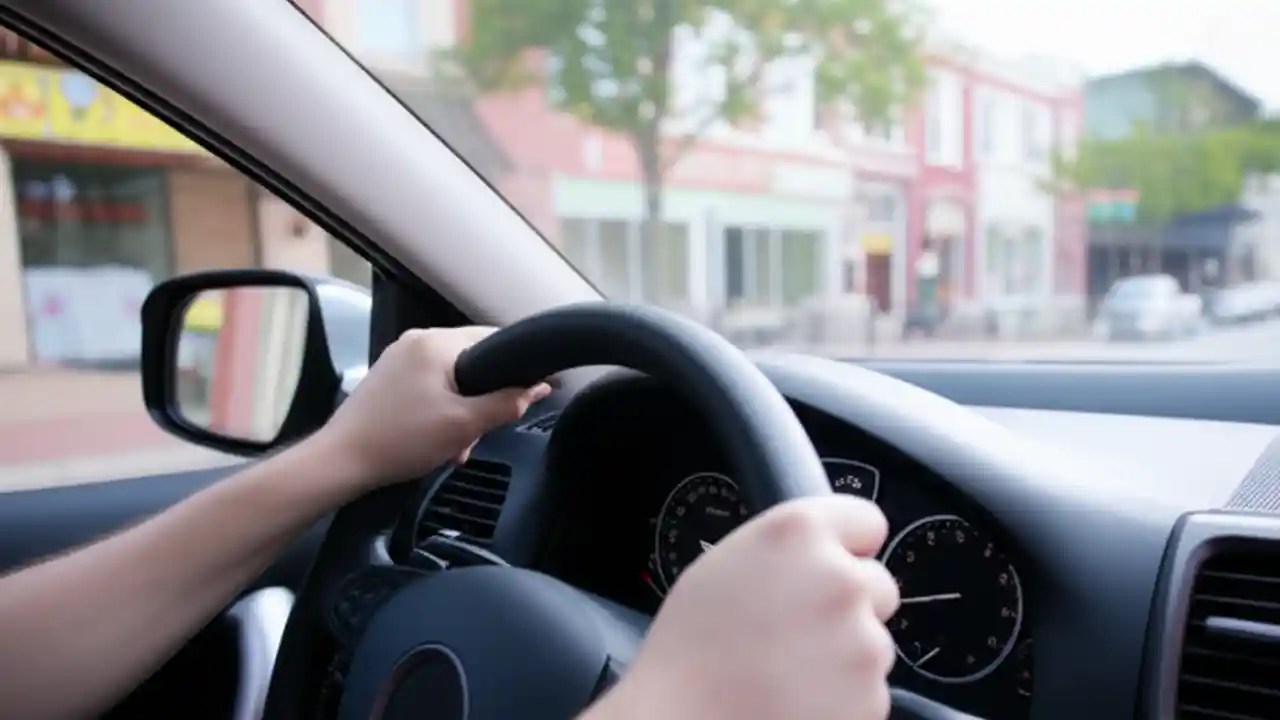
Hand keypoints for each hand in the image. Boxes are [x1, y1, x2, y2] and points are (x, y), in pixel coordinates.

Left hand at [314, 326, 550, 491]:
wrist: (342, 460)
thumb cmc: (402, 440)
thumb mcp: (464, 425)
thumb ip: (507, 404)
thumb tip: (540, 387)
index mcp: (436, 342)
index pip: (494, 338)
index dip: (518, 366)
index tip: (534, 391)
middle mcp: (416, 340)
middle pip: (472, 361)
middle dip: (484, 399)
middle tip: (482, 434)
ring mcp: (399, 358)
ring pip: (451, 377)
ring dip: (463, 410)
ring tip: (457, 446)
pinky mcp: (388, 377)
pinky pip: (430, 385)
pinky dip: (442, 409)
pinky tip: (439, 439)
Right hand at [589, 495, 898, 719]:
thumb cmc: (689, 650)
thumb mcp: (724, 565)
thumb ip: (785, 548)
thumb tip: (823, 551)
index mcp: (798, 534)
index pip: (867, 519)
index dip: (848, 545)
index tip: (833, 562)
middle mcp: (840, 579)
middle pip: (877, 584)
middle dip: (849, 604)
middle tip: (796, 628)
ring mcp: (863, 642)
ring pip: (873, 641)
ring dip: (845, 654)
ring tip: (786, 669)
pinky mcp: (872, 697)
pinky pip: (869, 689)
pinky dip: (843, 696)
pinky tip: (795, 696)